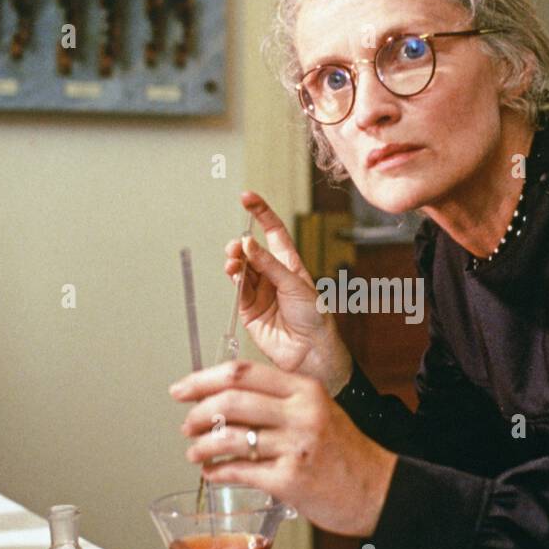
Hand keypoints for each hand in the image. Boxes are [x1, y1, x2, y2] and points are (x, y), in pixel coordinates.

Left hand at [170, 359, 396, 536]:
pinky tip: (213, 473)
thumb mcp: (318, 412)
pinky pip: (240, 471)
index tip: (182, 390)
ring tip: (196, 452)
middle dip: (198, 414)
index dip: (203, 379)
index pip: (242, 372)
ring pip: (230, 438)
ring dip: (202, 447)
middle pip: (230, 400)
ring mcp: (297, 447)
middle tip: (187, 425)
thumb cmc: (345, 453)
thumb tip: (222, 403)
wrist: (378, 490)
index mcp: (305, 390)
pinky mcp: (291, 480)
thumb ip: (277, 403)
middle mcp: (302, 413)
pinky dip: (218, 472)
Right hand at [227, 191, 351, 395]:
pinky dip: (234, 279)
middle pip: (251, 251)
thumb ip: (269, 264)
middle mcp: (273, 276)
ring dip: (235, 262)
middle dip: (241, 245)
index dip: (261, 213)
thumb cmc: (315, 317)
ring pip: (241, 269)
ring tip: (234, 261)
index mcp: (290, 264)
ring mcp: (260, 292)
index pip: (273, 232)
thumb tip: (247, 244)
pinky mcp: (249, 310)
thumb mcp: (295, 283)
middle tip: (237, 246)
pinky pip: (238, 289)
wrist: (311, 351)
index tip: (247, 197)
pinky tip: (234, 273)